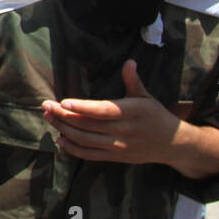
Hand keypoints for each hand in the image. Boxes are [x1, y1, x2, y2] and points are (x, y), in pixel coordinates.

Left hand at [43, 60, 179, 166]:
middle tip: (45, 105)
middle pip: (87, 124)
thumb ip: (133, 81)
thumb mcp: (146, 97)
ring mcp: (118, 146)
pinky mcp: (115, 157)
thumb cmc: (156, 115)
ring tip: (48, 118)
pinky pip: (90, 155)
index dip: (81, 107)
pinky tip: (60, 139)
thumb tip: (129, 62)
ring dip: (64, 129)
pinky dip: (73, 149)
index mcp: (130, 112)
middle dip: (63, 115)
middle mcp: (123, 131)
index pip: (102, 110)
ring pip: (85, 140)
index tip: (62, 101)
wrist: (173, 145)